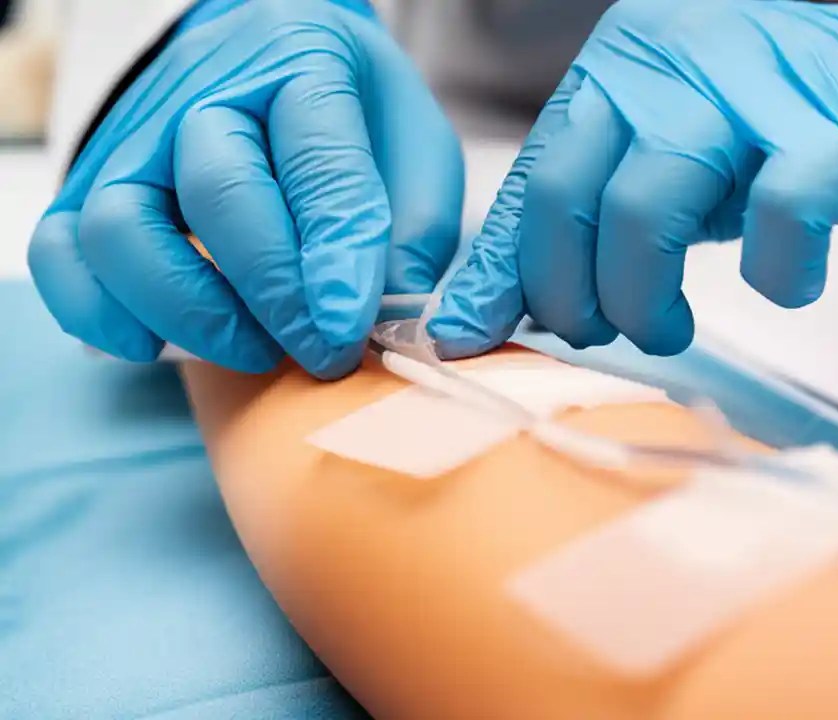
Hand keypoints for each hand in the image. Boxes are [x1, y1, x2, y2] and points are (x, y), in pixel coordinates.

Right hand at [28, 0, 462, 377]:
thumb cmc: (357, 120)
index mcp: (303, 61)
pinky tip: (154, 347)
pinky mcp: (90, 182)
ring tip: (257, 351)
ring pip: (121, 226)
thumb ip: (411, 234)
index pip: (316, 160)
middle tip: (322, 353)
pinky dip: (97, 312)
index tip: (347, 326)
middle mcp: (206, 89)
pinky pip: (60, 251)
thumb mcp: (417, 155)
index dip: (334, 254)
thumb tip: (382, 320)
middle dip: (274, 294)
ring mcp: (136, 135)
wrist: (279, 72)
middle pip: (218, 193)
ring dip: (189, 310)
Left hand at [430, 0, 837, 357]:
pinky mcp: (836, 131)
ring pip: (646, 209)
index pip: (533, 176)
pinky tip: (788, 284)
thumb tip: (490, 308)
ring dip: (642, 298)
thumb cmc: (786, 130)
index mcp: (621, 64)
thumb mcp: (674, 167)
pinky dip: (777, 276)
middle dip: (567, 295)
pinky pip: (778, 218)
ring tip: (666, 332)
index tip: (467, 340)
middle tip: (600, 335)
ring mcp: (753, 89)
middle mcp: (671, 61)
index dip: (498, 269)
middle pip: (568, 195)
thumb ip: (592, 220)